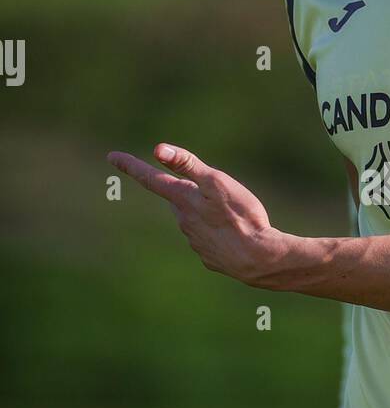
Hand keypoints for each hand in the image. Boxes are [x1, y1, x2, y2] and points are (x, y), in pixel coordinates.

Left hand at [106, 143, 277, 284]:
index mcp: (183, 200)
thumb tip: (157, 150)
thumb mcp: (217, 182)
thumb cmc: (241, 216)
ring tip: (233, 216)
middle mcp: (183, 221)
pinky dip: (216, 234)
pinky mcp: (209, 257)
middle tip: (214, 192)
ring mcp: (194, 242)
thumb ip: (188, 165)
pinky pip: (208, 239)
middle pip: (177, 200)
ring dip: (205, 214)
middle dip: (186, 194)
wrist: (260, 258)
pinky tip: (234, 236)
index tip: (112, 157)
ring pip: (193, 220)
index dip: (131, 166)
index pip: (150, 178)